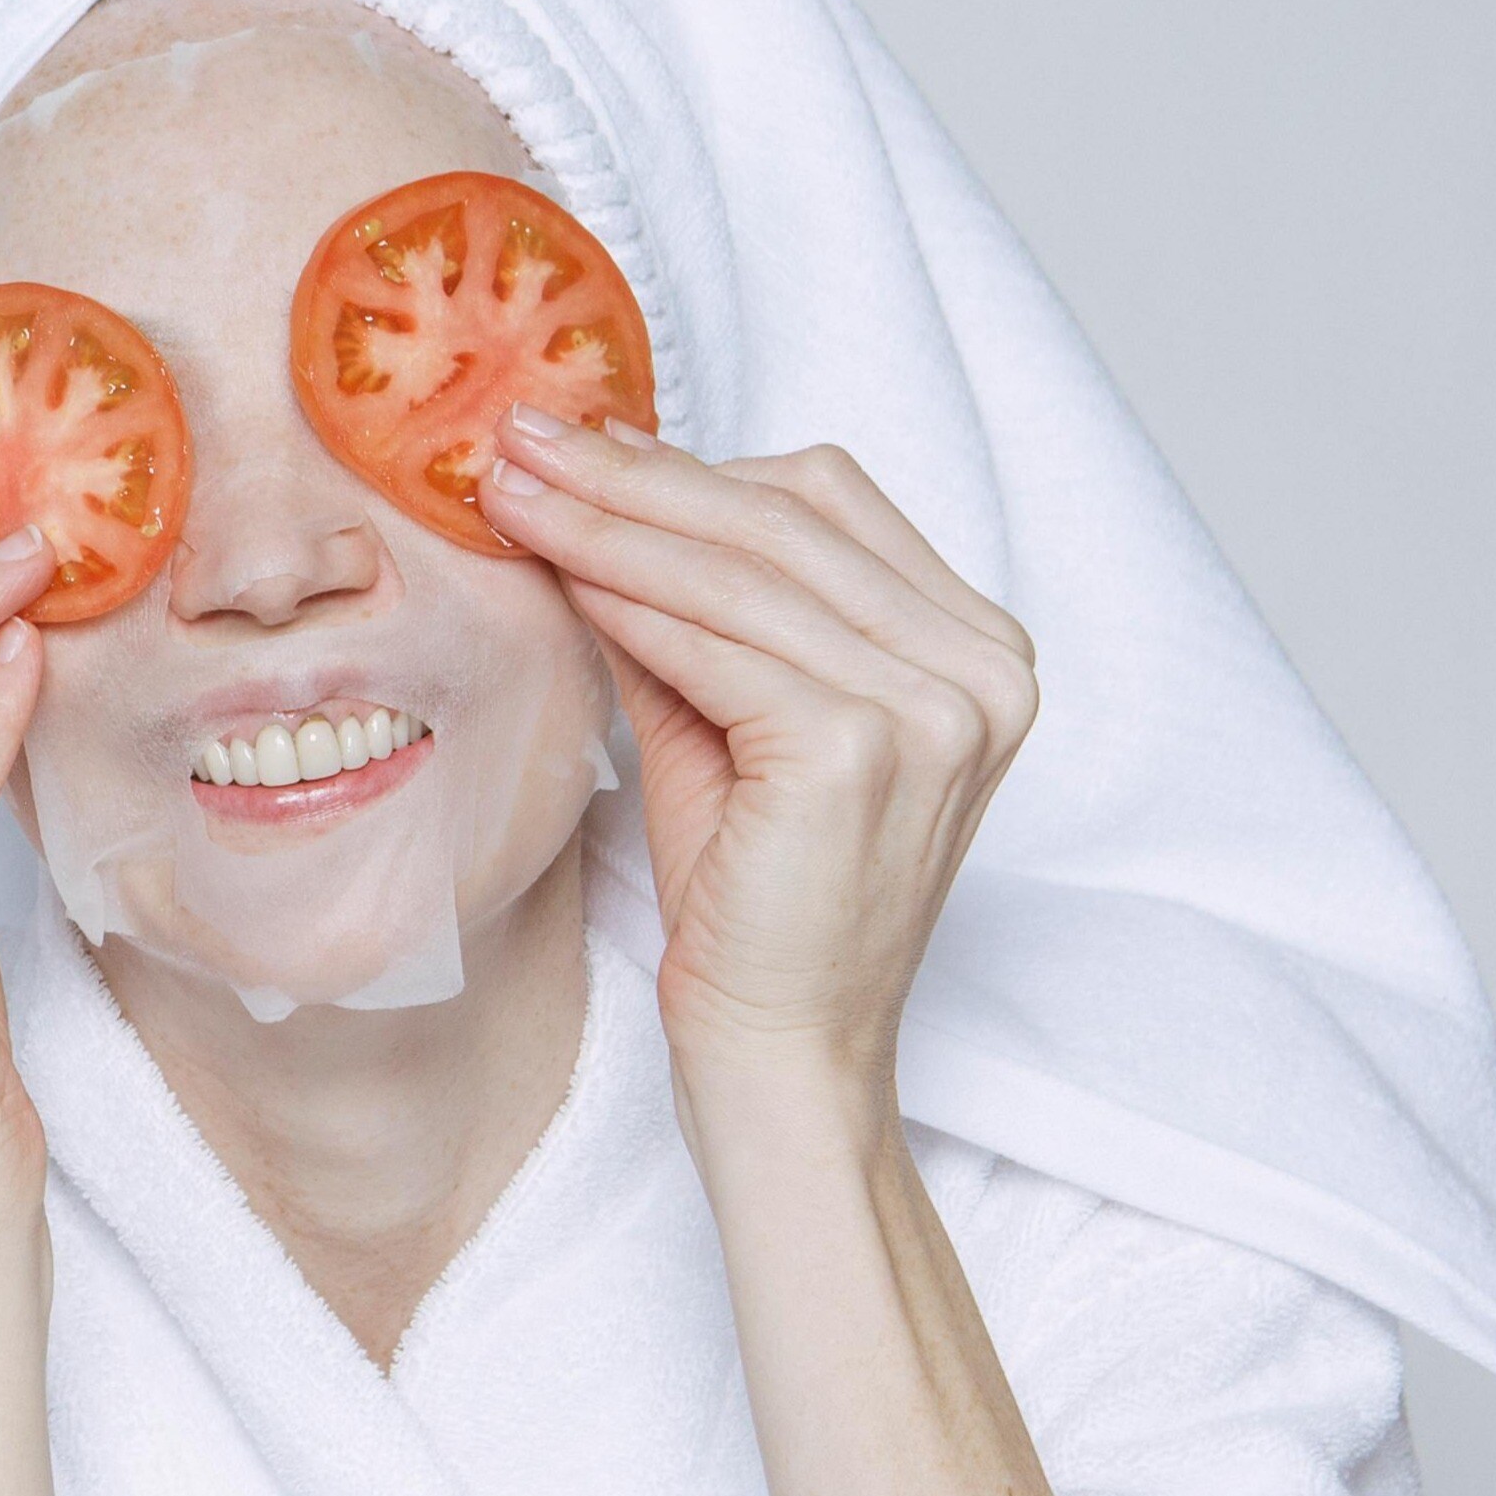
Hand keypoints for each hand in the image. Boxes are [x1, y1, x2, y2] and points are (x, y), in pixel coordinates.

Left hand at [475, 411, 1036, 1099]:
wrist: (782, 1055)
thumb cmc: (755, 899)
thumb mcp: (728, 717)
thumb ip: (686, 604)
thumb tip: (582, 481)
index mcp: (980, 650)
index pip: (828, 502)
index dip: (694, 463)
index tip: (579, 440)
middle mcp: (983, 671)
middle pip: (785, 518)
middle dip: (635, 475)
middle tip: (519, 441)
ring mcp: (933, 710)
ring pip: (741, 568)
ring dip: (611, 521)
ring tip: (512, 493)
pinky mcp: (859, 750)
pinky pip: (712, 641)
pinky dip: (625, 597)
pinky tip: (557, 576)